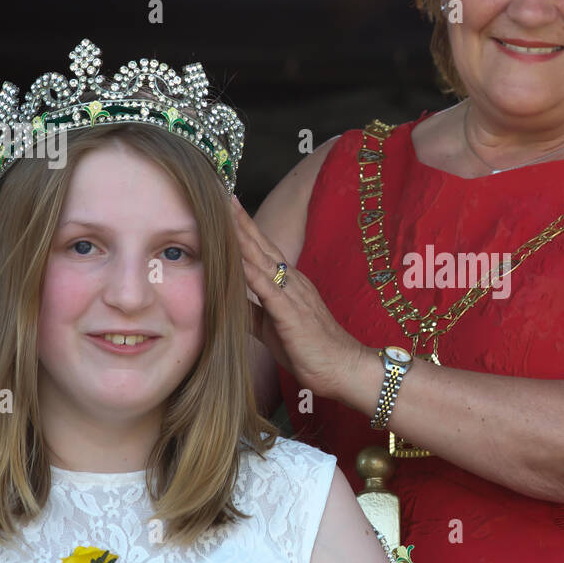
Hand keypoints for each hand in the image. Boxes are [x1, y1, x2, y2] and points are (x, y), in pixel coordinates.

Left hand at [230, 195, 368, 400]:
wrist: (343, 368)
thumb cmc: (310, 351)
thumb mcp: (272, 327)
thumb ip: (252, 312)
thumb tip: (227, 301)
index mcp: (288, 284)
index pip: (262, 251)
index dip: (243, 230)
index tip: (226, 208)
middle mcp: (292, 281)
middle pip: (261, 245)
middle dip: (240, 221)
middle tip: (221, 194)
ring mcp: (292, 293)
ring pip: (262, 259)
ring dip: (241, 237)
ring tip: (224, 214)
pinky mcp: (290, 311)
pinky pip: (265, 286)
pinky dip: (248, 269)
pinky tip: (233, 256)